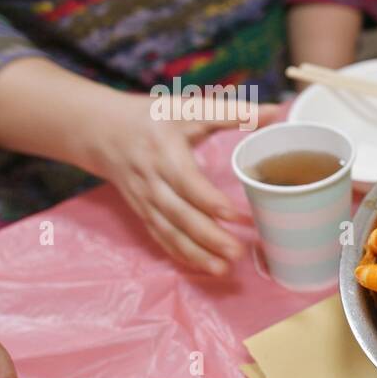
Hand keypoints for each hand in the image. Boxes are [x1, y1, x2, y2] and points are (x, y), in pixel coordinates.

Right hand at [75, 93, 274, 274]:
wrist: (101, 130)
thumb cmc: (152, 117)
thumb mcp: (188, 107)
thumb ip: (231, 112)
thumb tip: (275, 111)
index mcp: (164, 152)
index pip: (187, 182)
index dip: (211, 201)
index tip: (239, 216)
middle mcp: (151, 180)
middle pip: (179, 214)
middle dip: (207, 236)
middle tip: (237, 252)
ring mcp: (144, 199)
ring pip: (168, 231)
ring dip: (195, 253)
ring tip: (223, 269)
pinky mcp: (142, 211)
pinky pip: (160, 237)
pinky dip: (180, 253)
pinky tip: (203, 267)